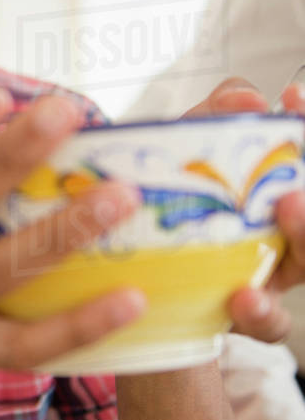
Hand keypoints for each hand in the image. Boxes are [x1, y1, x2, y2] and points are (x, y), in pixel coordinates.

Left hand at [186, 77, 304, 342]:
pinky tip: (243, 297)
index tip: (292, 99)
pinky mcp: (249, 313)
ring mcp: (275, 273)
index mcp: (285, 187)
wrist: (131, 246)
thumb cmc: (176, 189)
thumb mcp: (189, 140)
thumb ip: (218, 111)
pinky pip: (271, 321)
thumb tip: (249, 98)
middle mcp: (290, 231)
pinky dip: (264, 311)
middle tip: (292, 194)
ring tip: (288, 215)